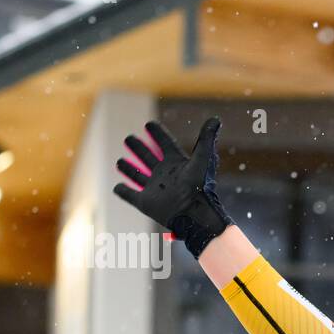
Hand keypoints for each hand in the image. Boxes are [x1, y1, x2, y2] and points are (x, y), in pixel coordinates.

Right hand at [112, 117, 232, 258]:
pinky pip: (130, 196)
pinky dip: (123, 191)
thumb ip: (206, 139)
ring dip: (128, 169)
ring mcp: (154, 189)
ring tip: (120, 161)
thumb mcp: (203, 159)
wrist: (194, 213)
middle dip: (138, 148)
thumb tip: (215, 120)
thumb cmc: (200, 186)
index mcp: (176, 163)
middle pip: (148, 158)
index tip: (149, 124)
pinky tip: (117, 187)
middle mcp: (164, 175)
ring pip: (138, 176)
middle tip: (129, 138)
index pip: (165, 144)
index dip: (158, 134)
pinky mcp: (145, 203)